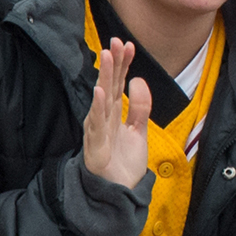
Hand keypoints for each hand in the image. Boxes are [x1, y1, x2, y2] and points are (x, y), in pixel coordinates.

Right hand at [82, 37, 150, 187]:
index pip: (117, 84)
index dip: (123, 64)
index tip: (128, 44)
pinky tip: (99, 92)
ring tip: (107, 57)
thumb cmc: (123, 163)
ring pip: (101, 100)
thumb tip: (138, 80)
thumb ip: (139, 107)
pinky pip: (97, 125)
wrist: (118, 193)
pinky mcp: (96, 147)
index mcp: (112, 114)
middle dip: (112, 63)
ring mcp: (97, 132)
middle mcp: (102, 119)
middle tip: (115, 41)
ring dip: (104, 77)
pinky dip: (97, 108)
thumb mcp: (138, 131)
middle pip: (108, 86)